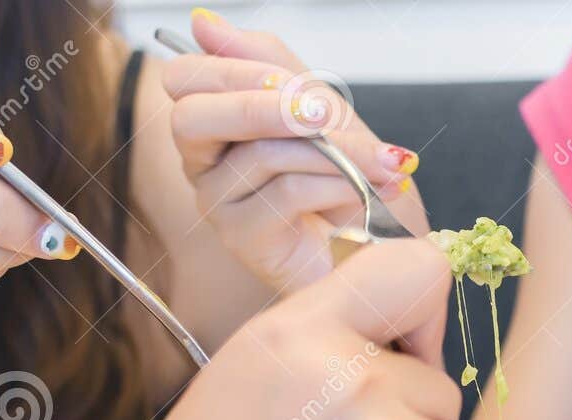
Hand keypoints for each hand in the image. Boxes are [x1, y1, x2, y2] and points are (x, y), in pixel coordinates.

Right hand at [163, 10, 427, 292]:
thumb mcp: (320, 106)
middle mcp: (203, 164)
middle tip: (324, 112)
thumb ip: (268, 62)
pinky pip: (285, 194)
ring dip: (333, 152)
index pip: (185, 78)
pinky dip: (336, 186)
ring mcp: (218, 205)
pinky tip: (362, 196)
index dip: (236, 70)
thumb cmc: (352, 180)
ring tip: (378, 164)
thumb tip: (204, 22)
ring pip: (260, 154)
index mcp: (215, 123)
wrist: (386, 245)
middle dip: (266, 107)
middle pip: (193, 116)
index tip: (294, 83)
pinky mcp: (243, 240)